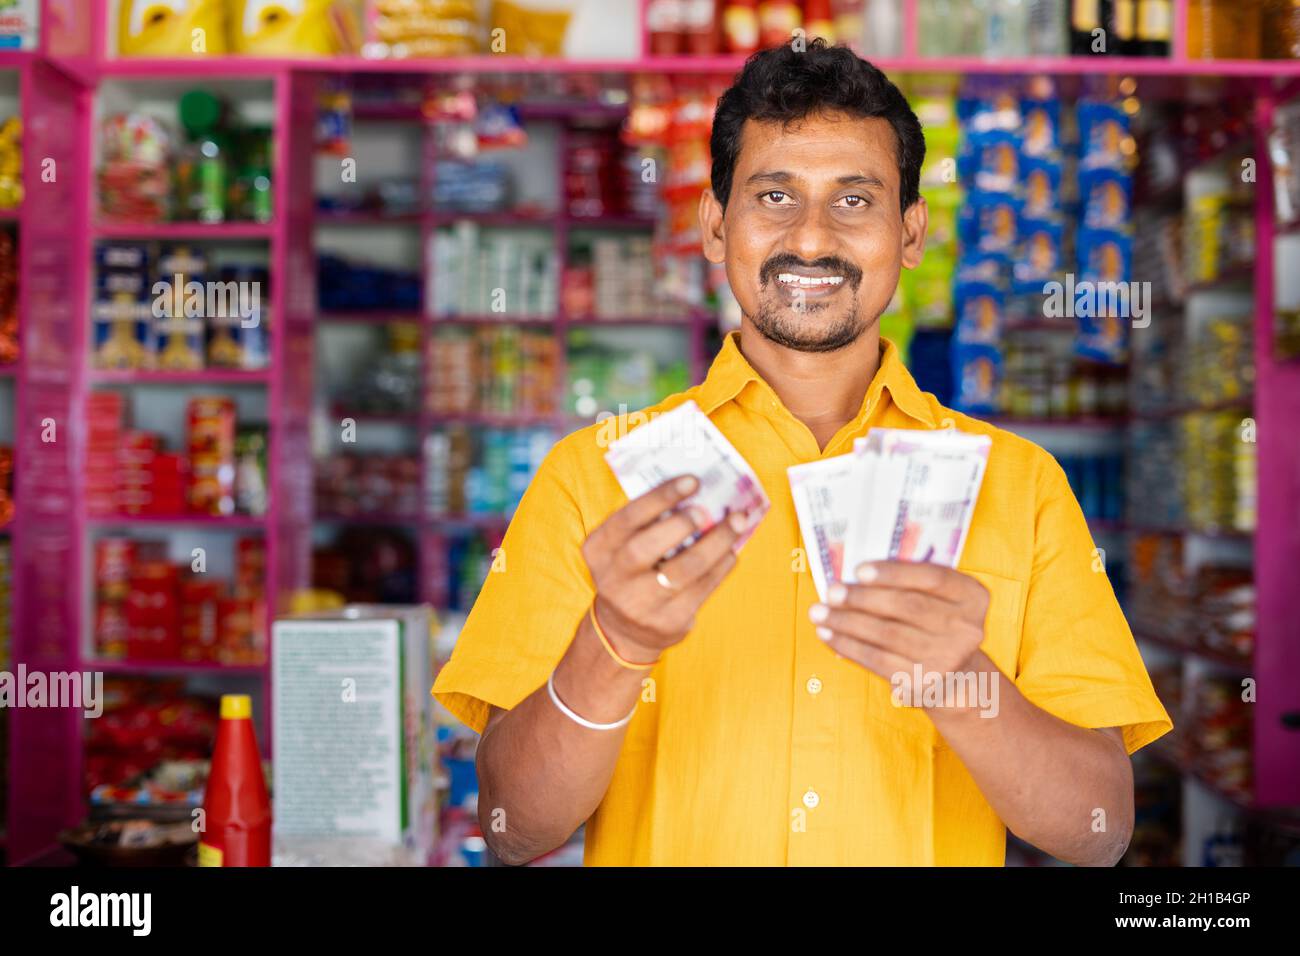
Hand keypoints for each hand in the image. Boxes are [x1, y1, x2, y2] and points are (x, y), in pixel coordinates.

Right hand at [582, 475, 759, 662]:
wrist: (624, 630)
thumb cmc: (633, 572)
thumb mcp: (623, 547)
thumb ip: (648, 524)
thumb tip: (699, 492)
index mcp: (599, 550)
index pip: (627, 518)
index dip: (660, 497)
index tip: (692, 480)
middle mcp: (613, 578)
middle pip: (645, 548)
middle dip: (680, 525)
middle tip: (706, 510)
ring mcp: (639, 605)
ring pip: (682, 571)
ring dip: (715, 543)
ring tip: (737, 522)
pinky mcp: (667, 623)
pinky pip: (701, 590)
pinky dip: (721, 566)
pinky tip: (731, 552)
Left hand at [808, 561, 989, 700]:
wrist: (955, 676)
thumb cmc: (933, 623)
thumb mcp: (936, 599)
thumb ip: (909, 583)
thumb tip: (853, 576)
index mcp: (973, 597)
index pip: (934, 578)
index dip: (895, 573)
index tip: (859, 570)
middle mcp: (967, 628)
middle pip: (908, 607)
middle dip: (863, 598)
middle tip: (832, 591)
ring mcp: (948, 658)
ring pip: (888, 635)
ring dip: (847, 622)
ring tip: (819, 612)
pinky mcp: (923, 682)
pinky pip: (878, 660)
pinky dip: (848, 646)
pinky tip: (828, 635)